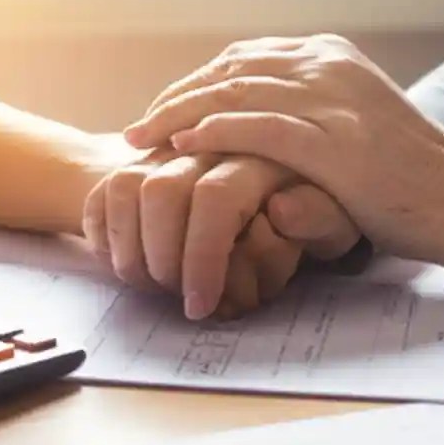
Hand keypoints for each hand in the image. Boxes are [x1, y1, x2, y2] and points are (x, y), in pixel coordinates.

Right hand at [82, 149, 359, 318]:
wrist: (300, 163)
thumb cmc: (319, 206)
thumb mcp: (338, 219)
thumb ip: (320, 220)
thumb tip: (282, 212)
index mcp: (265, 151)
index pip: (216, 198)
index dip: (203, 257)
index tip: (201, 305)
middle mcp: (214, 139)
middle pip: (161, 191)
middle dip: (162, 258)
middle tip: (174, 297)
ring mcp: (175, 145)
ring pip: (125, 185)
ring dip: (131, 246)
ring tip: (150, 283)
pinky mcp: (145, 157)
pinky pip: (106, 186)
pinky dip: (105, 227)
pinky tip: (126, 256)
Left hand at [122, 35, 443, 278]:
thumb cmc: (399, 173)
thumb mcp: (347, 121)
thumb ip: (299, 109)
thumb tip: (238, 117)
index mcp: (328, 55)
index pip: (240, 58)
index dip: (192, 85)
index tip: (159, 112)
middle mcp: (327, 65)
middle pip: (228, 70)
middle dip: (175, 99)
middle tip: (138, 128)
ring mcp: (332, 99)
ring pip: (234, 92)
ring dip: (180, 115)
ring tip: (143, 139)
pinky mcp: (335, 139)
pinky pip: (259, 127)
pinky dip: (215, 132)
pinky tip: (182, 148)